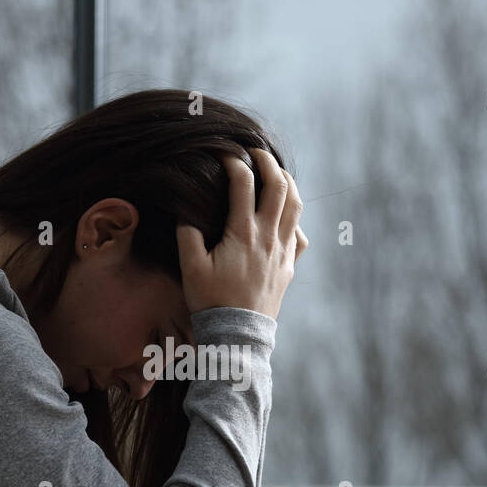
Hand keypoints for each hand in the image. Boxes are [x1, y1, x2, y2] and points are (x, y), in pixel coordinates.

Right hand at [176, 148, 307, 321]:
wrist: (237, 334)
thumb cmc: (210, 301)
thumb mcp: (190, 266)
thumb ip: (187, 233)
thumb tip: (186, 209)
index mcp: (242, 233)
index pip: (243, 182)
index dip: (233, 161)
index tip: (224, 155)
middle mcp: (268, 237)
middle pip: (279, 185)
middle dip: (268, 161)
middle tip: (255, 152)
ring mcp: (283, 251)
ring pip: (296, 205)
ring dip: (287, 183)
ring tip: (274, 173)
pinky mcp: (288, 267)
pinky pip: (300, 235)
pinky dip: (294, 219)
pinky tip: (283, 217)